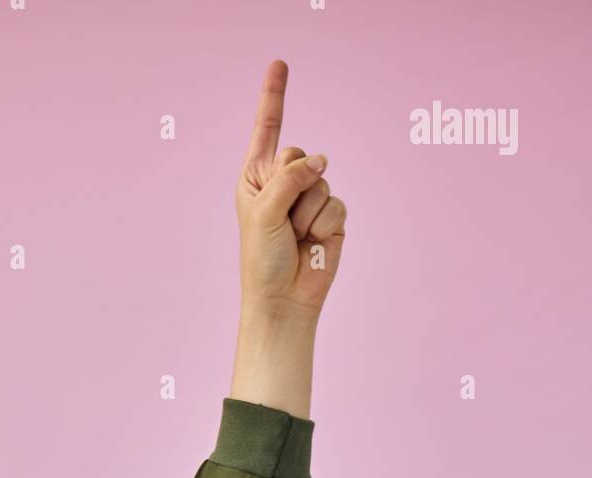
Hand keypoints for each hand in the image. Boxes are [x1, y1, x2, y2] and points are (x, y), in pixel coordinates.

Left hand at [235, 59, 346, 320]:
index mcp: (256, 178)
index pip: (267, 131)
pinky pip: (336, 203)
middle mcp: (282, 184)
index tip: (279, 64)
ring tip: (296, 237)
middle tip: (282, 220)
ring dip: (307, 213)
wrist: (284, 299)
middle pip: (300, 154)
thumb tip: (322, 159)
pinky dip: (324, 225)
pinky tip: (314, 245)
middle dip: (292, 185)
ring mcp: (308, 199)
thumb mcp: (264, 211)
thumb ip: (290, 178)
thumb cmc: (263, 259)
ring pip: (320, 181)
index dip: (274, 98)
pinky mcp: (331, 216)